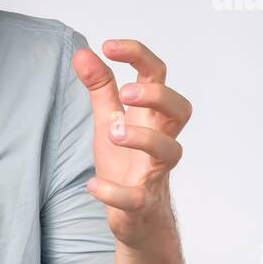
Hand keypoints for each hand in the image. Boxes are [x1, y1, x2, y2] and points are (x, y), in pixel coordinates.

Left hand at [70, 39, 191, 250]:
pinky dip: (114, 191)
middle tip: (125, 93)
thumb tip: (82, 53)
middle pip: (180, 110)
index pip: (157, 76)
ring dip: (142, 138)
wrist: (137, 218)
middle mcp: (161, 140)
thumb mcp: (109, 119)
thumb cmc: (126, 163)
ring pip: (170, 151)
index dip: (138, 55)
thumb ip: (99, 88)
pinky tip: (92, 184)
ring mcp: (155, 173)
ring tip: (111, 132)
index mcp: (151, 116)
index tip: (108, 46)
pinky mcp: (143, 203)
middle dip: (157, 96)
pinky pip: (136, 198)